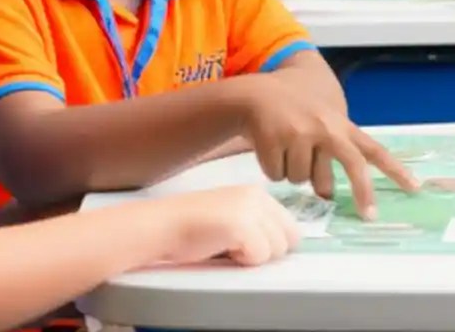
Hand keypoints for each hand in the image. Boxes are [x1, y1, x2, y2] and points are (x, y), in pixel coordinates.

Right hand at [146, 184, 299, 266]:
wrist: (163, 225)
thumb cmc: (192, 226)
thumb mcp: (232, 214)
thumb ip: (259, 222)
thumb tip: (285, 246)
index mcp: (257, 193)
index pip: (291, 227)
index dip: (272, 243)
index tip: (246, 243)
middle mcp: (258, 196)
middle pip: (290, 239)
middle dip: (267, 251)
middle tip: (235, 247)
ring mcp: (250, 210)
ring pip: (277, 250)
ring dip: (253, 256)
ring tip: (226, 246)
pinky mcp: (242, 226)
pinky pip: (259, 257)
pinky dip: (241, 260)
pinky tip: (221, 249)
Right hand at [239, 80, 419, 219]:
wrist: (257, 94)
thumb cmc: (294, 114)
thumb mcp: (320, 126)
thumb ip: (330, 154)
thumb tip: (326, 194)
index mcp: (340, 125)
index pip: (373, 149)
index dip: (395, 169)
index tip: (415, 188)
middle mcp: (325, 128)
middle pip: (353, 166)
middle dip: (364, 193)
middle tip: (368, 215)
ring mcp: (300, 133)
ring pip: (303, 179)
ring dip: (295, 173)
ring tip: (287, 152)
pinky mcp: (274, 139)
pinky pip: (277, 175)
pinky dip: (272, 169)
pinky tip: (270, 150)